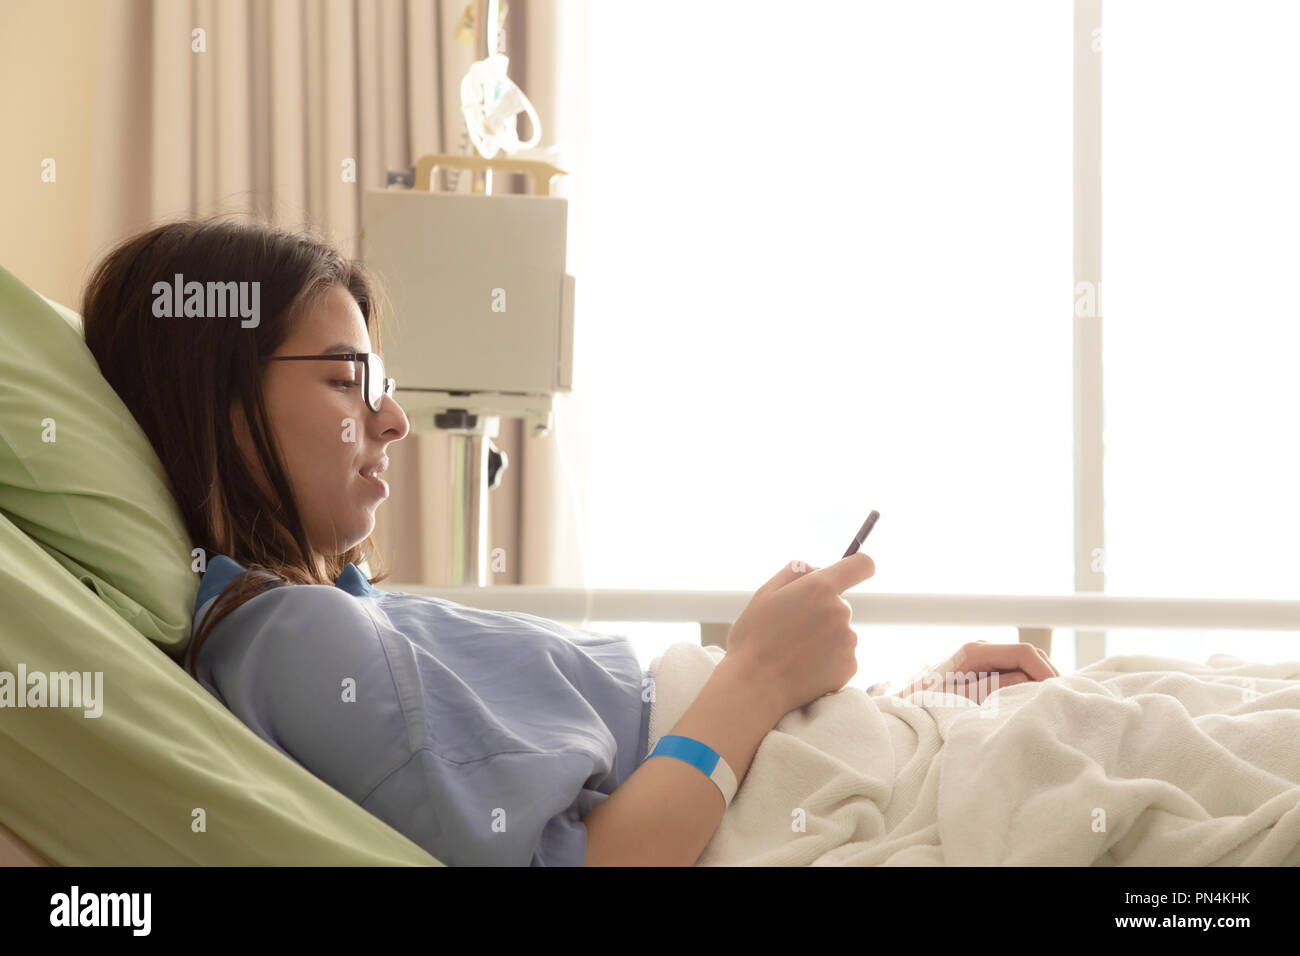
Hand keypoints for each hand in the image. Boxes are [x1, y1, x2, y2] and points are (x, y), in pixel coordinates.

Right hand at [725, 554, 875, 715]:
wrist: (755, 687)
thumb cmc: (754, 639)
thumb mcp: (765, 594)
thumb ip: (794, 573)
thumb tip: (816, 569)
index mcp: (820, 588)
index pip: (861, 565)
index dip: (857, 567)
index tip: (848, 575)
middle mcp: (841, 611)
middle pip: (841, 603)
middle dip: (822, 611)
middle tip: (792, 629)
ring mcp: (849, 640)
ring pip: (840, 631)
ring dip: (825, 637)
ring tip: (795, 652)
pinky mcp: (850, 666)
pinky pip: (842, 655)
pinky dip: (828, 659)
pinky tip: (804, 667)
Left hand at [894, 640, 1058, 704]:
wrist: (904, 709)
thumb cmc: (928, 705)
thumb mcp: (962, 699)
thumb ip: (995, 687)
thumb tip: (1028, 678)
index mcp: (975, 651)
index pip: (1024, 651)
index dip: (1045, 670)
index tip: (1056, 692)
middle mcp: (982, 649)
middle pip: (1028, 654)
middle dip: (1046, 674)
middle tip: (1059, 700)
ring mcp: (984, 658)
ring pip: (1024, 663)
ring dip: (1037, 679)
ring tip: (1047, 702)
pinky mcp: (984, 669)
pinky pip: (1014, 671)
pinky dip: (1027, 682)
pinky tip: (1031, 701)